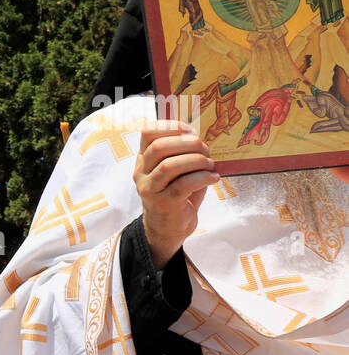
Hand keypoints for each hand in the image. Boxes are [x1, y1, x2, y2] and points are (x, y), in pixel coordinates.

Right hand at [134, 119, 217, 269]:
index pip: (148, 133)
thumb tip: (202, 139)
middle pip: (159, 147)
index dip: (171, 127)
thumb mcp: (175, 172)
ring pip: (170, 166)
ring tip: (210, 164)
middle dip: (188, 144)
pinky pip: (184, 184)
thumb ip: (182, 154)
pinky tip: (213, 178)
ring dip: (196, 161)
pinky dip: (203, 178)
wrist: (167, 228)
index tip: (191, 131)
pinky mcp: (163, 203)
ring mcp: (150, 189)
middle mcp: (141, 173)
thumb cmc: (175, 195)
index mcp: (143, 160)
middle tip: (205, 149)